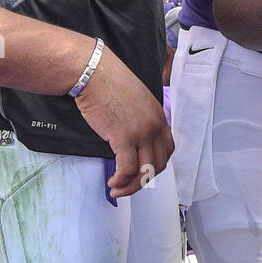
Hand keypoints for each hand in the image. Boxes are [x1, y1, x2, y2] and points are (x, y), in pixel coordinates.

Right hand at [73, 47, 173, 197]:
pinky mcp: (124, 137)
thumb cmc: (108, 84)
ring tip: (117, 189)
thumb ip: (139, 120)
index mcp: (159, 116)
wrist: (94, 73)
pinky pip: (128, 169)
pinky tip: (113, 182)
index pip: (167, 149)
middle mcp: (155, 126)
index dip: (156, 165)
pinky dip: (122, 181)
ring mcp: (142, 132)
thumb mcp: (134, 102)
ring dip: (132, 186)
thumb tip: (131, 139)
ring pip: (146, 171)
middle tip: (128, 186)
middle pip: (159, 164)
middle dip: (144, 180)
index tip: (142, 172)